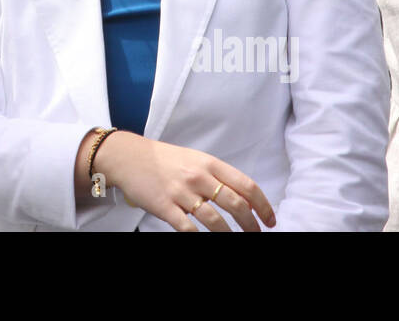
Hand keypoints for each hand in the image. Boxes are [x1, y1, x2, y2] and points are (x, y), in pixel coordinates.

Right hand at [87, 130, 275, 231]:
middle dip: (251, 224)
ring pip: (216, 221)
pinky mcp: (166, 207)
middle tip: (257, 233)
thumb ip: (216, 175)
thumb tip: (243, 197)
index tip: (269, 219)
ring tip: (236, 240)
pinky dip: (200, 238)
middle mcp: (198, 177)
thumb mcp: (194, 159)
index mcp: (209, 163)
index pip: (245, 185)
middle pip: (236, 205)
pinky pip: (189, 229)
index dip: (262, 205)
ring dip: (230, 235)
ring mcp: (182, 193)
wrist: (129, 157)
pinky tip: (205, 239)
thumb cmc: (163, 159)